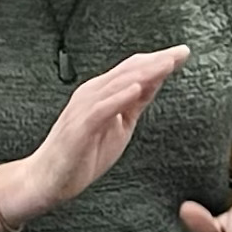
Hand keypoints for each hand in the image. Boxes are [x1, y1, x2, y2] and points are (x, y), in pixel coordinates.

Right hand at [2, 46, 188, 223]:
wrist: (49, 178)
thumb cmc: (82, 153)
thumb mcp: (120, 125)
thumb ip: (135, 104)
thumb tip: (154, 83)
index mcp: (102, 93)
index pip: (133, 69)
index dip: (158, 60)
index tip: (182, 53)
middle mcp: (92, 94)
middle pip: (129, 71)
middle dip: (157, 60)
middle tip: (182, 52)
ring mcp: (85, 109)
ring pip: (118, 84)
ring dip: (144, 73)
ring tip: (166, 64)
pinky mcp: (80, 126)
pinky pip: (101, 109)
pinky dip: (119, 97)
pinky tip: (136, 90)